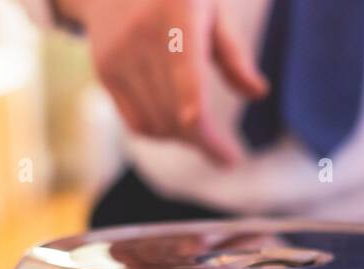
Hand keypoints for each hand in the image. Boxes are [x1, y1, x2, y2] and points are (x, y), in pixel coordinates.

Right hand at [61, 0, 267, 165]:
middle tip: (224, 151)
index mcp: (178, 16)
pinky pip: (135, 121)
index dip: (206, 131)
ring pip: (155, 125)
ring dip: (182, 140)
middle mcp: (143, 39)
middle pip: (175, 116)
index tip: (229, 159)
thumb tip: (258, 94)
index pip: (190, 86)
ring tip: (201, 136)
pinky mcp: (104, 70)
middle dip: (203, 142)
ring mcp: (119, 56)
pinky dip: (159, 133)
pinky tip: (175, 127)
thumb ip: (233, 54)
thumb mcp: (211, 9)